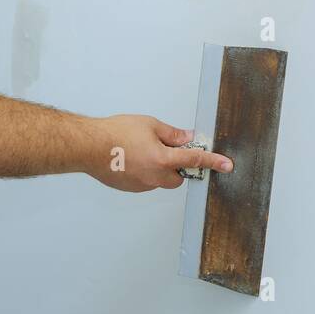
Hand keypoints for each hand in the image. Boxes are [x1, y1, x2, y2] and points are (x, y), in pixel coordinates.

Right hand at [87, 114, 232, 191]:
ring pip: (160, 180)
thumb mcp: (149, 124)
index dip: (212, 162)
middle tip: (164, 149)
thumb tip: (187, 138)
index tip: (226, 165)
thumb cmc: (115, 133)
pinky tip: (131, 158)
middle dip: (176, 167)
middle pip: (177, 178)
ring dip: (158, 168)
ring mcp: (141, 185)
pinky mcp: (130, 189)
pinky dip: (144, 172)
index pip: (194, 161)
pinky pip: (145, 182)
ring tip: (140, 149)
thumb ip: (172, 134)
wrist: (88, 147)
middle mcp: (154, 177)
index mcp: (162, 160)